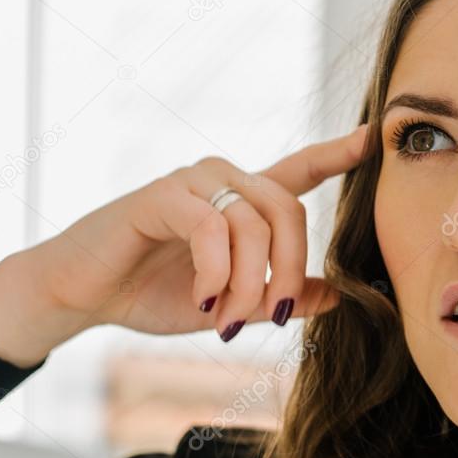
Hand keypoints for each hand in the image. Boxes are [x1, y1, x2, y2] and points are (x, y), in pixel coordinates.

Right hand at [0, 125, 369, 366]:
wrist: (85, 294)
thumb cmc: (154, 292)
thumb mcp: (232, 302)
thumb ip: (282, 296)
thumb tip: (339, 297)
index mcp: (244, 202)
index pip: (300, 170)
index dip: (339, 154)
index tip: (373, 138)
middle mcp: (225, 181)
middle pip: (290, 212)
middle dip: (290, 272)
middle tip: (270, 316)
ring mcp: (194, 182)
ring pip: (255, 225)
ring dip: (249, 284)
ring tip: (227, 319)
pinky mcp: (163, 194)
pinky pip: (213, 228)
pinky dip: (216, 272)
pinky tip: (202, 298)